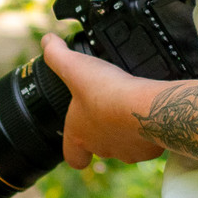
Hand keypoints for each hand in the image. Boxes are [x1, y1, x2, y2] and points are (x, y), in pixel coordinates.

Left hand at [39, 33, 164, 169]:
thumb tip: (46, 40)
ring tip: (132, 109)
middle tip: (110, 109)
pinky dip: (149, 131)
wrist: (145, 106)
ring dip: (127, 131)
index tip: (80, 139)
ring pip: (126, 146)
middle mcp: (102, 148)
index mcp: (80, 134)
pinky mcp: (149, 151)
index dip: (75, 149)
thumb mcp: (75, 67)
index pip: (73, 156)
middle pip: (101, 147)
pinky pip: (148, 144)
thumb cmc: (107, 92)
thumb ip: (56, 54)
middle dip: (104, 131)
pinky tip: (150, 114)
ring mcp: (127, 152)